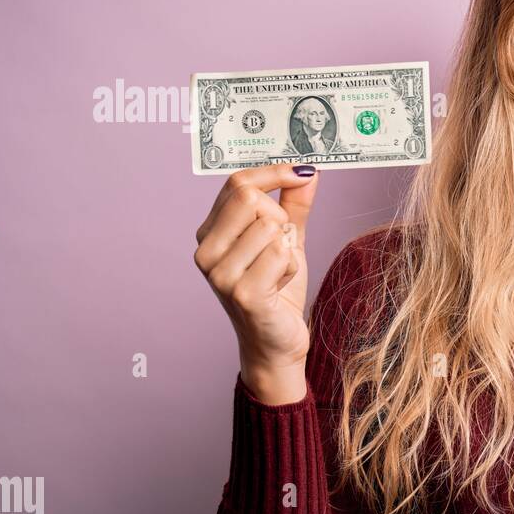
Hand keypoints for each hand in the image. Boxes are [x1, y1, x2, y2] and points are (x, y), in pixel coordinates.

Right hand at [194, 163, 320, 397]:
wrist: (277, 342)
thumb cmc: (277, 290)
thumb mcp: (287, 240)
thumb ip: (294, 205)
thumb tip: (307, 171)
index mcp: (210, 233)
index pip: (237, 184)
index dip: (274, 172)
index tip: (303, 172)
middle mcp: (206, 251)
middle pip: (252, 199)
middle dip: (281, 219)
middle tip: (280, 247)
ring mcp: (220, 273)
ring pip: (271, 227)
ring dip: (288, 250)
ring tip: (277, 273)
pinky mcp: (242, 293)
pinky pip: (281, 254)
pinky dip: (291, 267)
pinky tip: (279, 286)